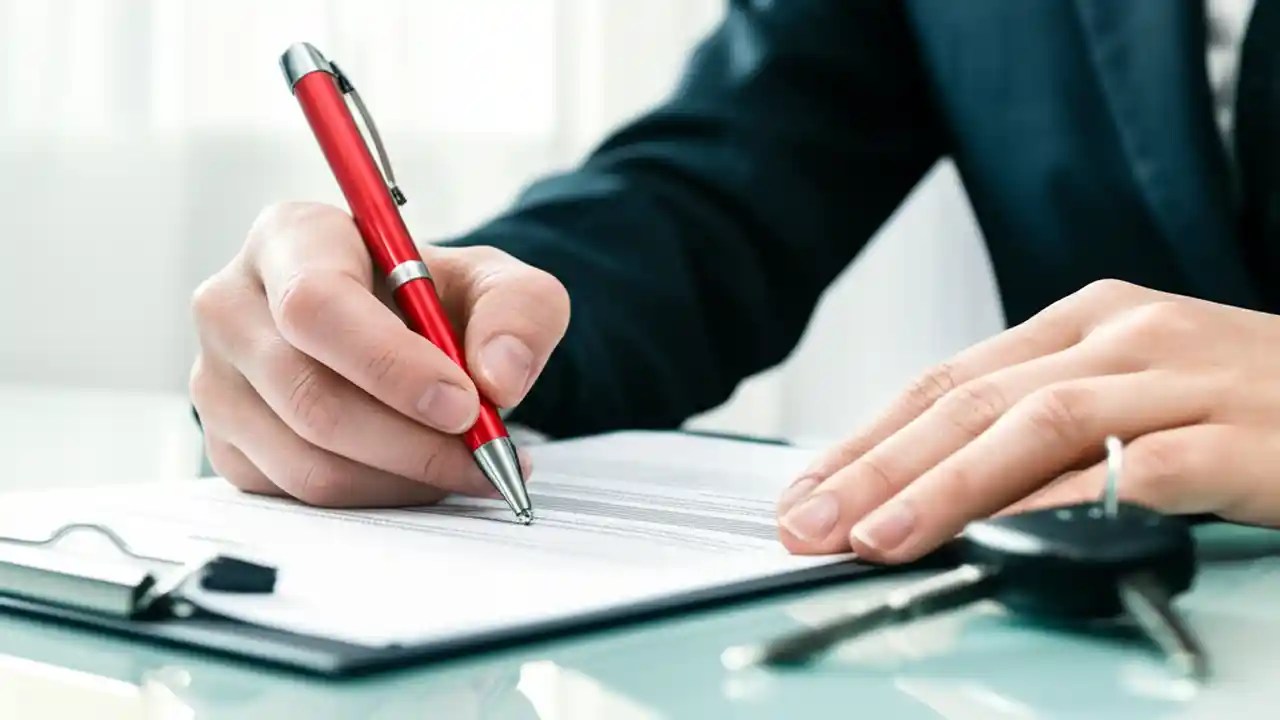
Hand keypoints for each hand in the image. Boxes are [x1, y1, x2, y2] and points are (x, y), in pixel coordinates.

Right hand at [189, 202, 568, 506]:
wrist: (403, 330)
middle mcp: (233, 304)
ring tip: (466, 461)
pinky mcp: (225, 442)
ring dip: (404, 475)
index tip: (463, 403)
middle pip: (310, 395)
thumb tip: (499, 376)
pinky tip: (418, 470)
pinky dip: (378, 494)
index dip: (390, 365)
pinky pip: (301, 494)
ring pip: (308, 459)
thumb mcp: (498, 282)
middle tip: (485, 451)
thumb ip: (519, 311)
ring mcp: (217, 379)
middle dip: (413, 440)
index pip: (316, 304)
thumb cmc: (435, 297)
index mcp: (291, 237)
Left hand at [775, 279, 1279, 561]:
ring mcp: (1183, 379)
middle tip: (811, 520)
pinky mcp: (1242, 435)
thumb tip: (926, 483)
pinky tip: (1006, 538)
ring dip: (945, 485)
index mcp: (1084, 321)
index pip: (946, 380)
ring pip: (1037, 426)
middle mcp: (1123, 335)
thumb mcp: (1126, 391)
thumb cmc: (1241, 402)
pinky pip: (1139, 471)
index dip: (867, 438)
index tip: (806, 491)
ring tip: (879, 536)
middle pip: (972, 400)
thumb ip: (1036, 426)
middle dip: (877, 466)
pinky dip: (1064, 504)